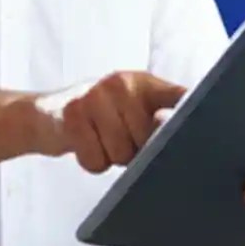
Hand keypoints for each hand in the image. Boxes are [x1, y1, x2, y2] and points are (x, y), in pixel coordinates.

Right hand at [33, 72, 185, 173]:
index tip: (200, 135)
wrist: (44, 113)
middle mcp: (122, 83)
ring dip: (111, 158)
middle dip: (138, 151)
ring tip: (101, 139)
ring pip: (122, 154)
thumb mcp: (132, 107)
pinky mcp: (73, 114)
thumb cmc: (99, 117)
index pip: (181, 97)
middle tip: (120, 138)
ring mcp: (96, 96)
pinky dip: (92, 162)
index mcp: (144, 83)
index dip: (193, 118)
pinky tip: (85, 145)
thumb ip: (159, 116)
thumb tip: (185, 135)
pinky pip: (96, 160)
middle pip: (150, 139)